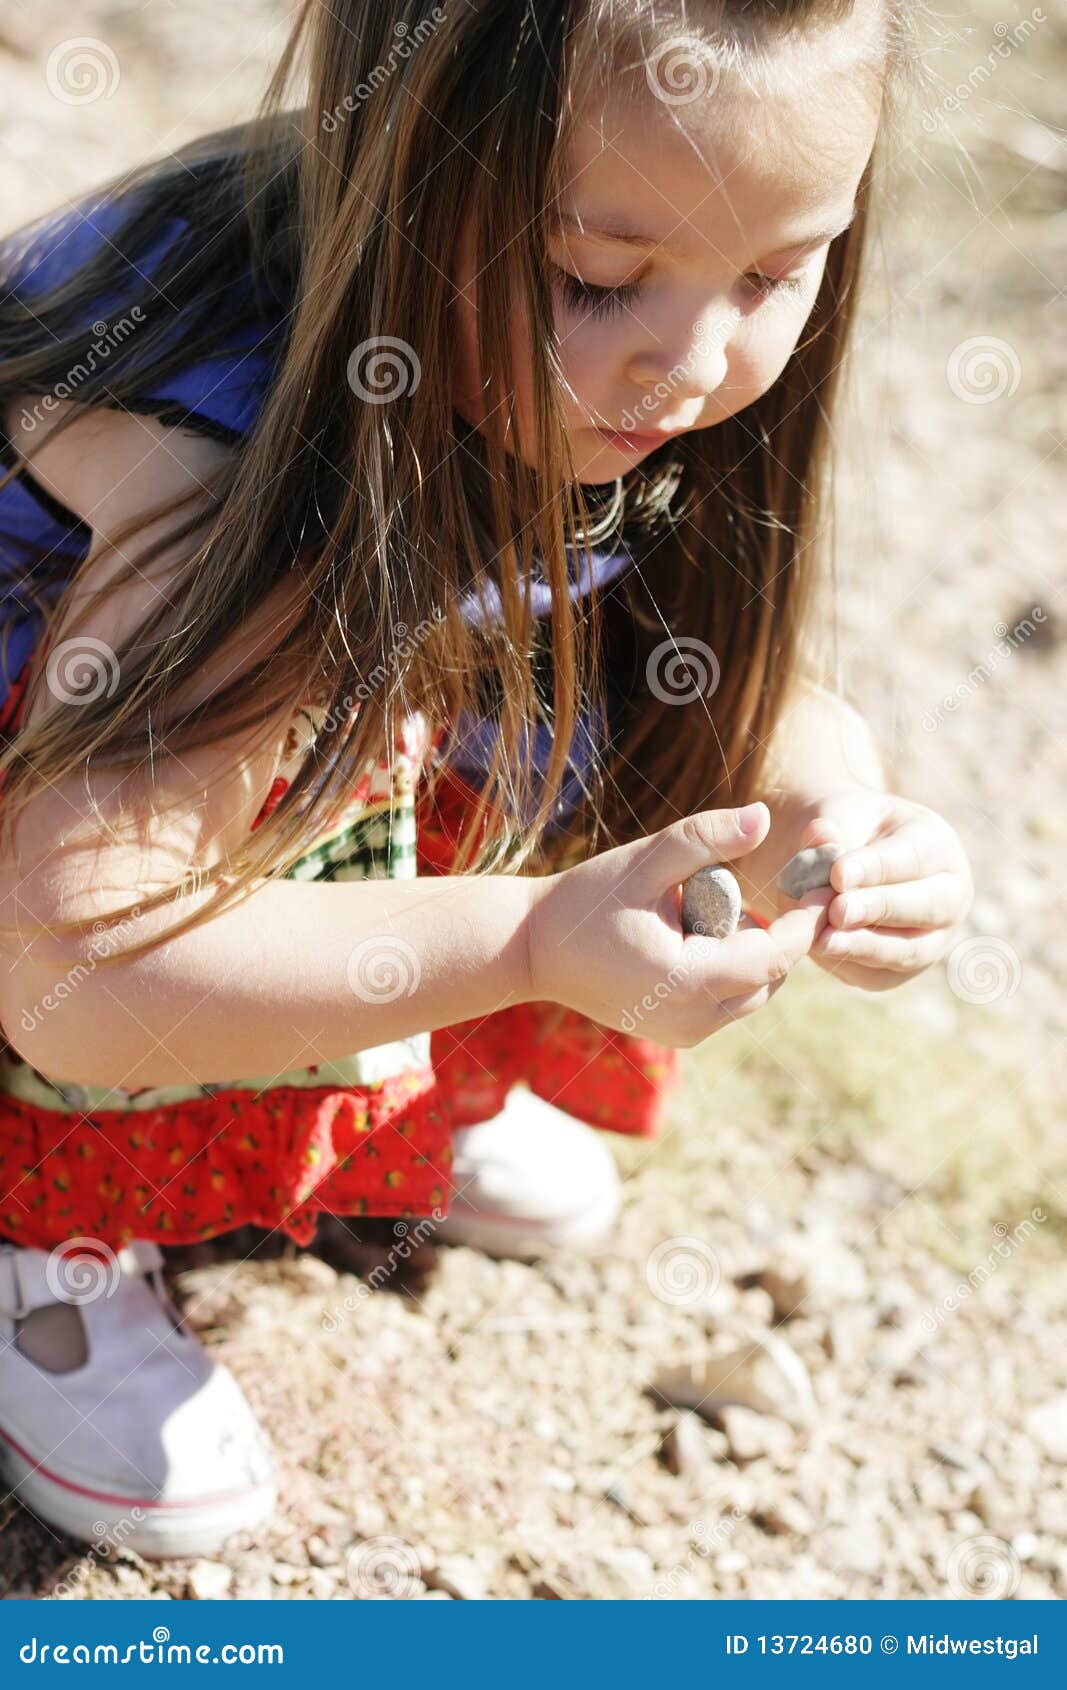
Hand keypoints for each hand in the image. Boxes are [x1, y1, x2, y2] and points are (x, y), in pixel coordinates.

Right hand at [528, 802, 826, 1046]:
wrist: (532, 949)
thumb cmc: (586, 900)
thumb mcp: (645, 861)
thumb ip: (705, 838)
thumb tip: (764, 816)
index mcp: (690, 982)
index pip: (777, 957)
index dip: (806, 921)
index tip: (822, 883)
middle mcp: (694, 1020)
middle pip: (770, 976)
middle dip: (770, 932)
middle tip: (731, 884)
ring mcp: (685, 1033)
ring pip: (752, 992)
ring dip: (746, 951)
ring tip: (698, 908)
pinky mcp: (677, 1033)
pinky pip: (726, 1002)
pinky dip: (726, 968)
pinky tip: (690, 933)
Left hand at [786, 788, 973, 991]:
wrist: (835, 861)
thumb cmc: (845, 828)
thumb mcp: (839, 814)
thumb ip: (832, 829)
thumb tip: (821, 837)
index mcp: (938, 845)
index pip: (914, 858)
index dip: (876, 868)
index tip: (838, 873)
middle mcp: (949, 895)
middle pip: (926, 907)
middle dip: (878, 910)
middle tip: (837, 910)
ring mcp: (932, 936)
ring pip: (908, 950)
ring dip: (864, 946)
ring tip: (823, 940)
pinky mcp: (901, 968)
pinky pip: (880, 974)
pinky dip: (850, 965)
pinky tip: (819, 952)